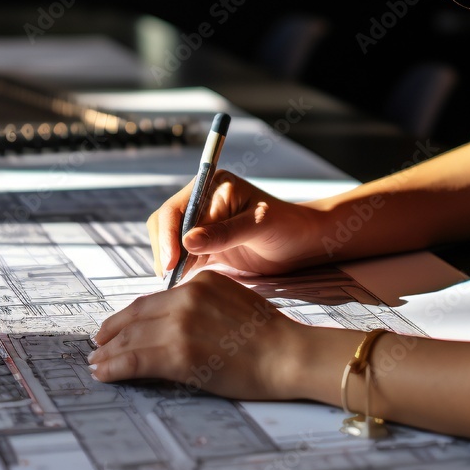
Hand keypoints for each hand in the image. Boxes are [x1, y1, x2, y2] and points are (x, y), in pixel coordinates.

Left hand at [90, 270, 310, 398]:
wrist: (289, 355)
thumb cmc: (270, 337)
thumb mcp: (234, 302)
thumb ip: (204, 305)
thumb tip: (176, 323)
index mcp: (200, 282)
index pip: (153, 300)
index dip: (129, 316)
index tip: (116, 327)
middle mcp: (186, 297)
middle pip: (136, 316)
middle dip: (112, 332)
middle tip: (98, 345)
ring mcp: (180, 325)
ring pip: (130, 338)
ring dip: (108, 353)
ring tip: (97, 363)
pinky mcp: (178, 354)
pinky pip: (133, 360)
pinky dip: (113, 367)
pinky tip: (104, 373)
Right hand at [147, 170, 321, 278]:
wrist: (302, 242)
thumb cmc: (287, 225)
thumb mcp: (258, 225)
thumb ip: (223, 233)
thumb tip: (187, 242)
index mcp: (212, 186)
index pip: (177, 209)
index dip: (169, 236)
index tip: (172, 262)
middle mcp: (202, 202)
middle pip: (166, 225)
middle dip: (166, 251)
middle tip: (172, 279)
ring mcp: (202, 224)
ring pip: (171, 243)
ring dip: (171, 263)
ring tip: (178, 284)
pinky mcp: (205, 245)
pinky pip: (183, 257)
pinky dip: (180, 271)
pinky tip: (184, 284)